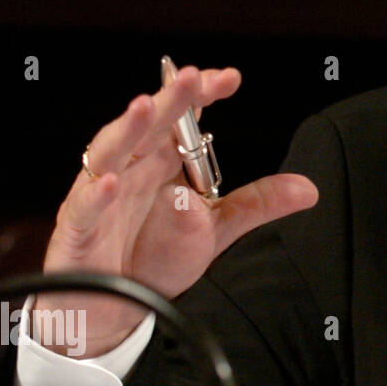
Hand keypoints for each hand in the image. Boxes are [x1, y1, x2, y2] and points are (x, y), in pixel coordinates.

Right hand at [35, 65, 318, 356]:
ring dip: (128, 128)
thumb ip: (257, 203)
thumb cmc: (155, 257)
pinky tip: (112, 183)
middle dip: (170, 99)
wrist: (114, 308)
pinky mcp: (79, 230)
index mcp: (161, 161)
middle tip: (191, 77)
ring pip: (110, 152)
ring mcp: (101, 196)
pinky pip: (84, 208)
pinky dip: (97, 194)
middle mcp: (131, 168)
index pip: (181, 117)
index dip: (201, 95)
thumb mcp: (217, 228)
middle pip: (148, 125)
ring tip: (147, 107)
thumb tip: (307, 188)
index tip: (229, 79)